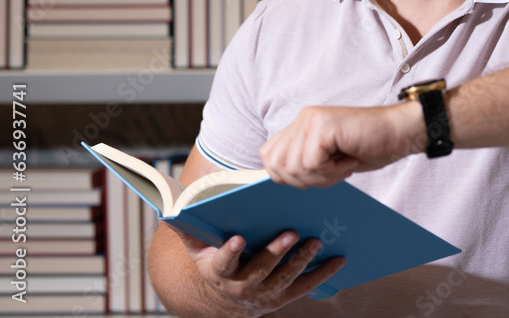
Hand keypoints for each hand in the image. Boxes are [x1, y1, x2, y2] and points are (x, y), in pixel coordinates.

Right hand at [169, 225, 344, 317]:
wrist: (223, 301)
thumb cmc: (213, 262)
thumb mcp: (196, 247)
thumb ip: (187, 227)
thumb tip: (169, 207)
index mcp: (218, 271)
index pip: (223, 263)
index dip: (230, 252)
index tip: (238, 239)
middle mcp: (241, 287)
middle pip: (260, 270)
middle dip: (275, 252)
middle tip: (291, 233)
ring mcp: (265, 294)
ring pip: (284, 278)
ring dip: (301, 261)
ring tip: (315, 241)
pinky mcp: (283, 297)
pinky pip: (305, 286)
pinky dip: (323, 273)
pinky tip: (339, 259)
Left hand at [259, 103, 424, 187]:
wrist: (401, 133)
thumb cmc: (370, 147)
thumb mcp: (328, 159)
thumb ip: (303, 162)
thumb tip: (277, 177)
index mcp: (301, 125)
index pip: (269, 158)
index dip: (288, 177)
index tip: (319, 175)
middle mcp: (303, 118)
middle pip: (276, 165)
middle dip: (303, 180)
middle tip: (332, 172)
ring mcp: (312, 120)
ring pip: (293, 167)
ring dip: (321, 176)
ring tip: (343, 165)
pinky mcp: (323, 126)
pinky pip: (311, 163)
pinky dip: (330, 172)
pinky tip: (348, 160)